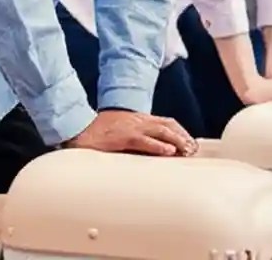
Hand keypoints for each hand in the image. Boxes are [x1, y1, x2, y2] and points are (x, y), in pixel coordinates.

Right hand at [64, 109, 197, 155]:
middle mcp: (138, 121)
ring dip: (177, 140)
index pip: (166, 122)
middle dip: (183, 136)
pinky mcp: (122, 137)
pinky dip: (158, 145)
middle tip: (193, 150)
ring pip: (161, 131)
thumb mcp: (120, 131)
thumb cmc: (97, 132)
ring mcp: (131, 128)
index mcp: (138, 119)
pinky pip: (144, 140)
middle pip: (168, 125)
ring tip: (187, 150)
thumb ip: (135, 138)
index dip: (180, 131)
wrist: (78, 127)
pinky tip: (168, 151)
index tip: (191, 143)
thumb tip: (150, 151)